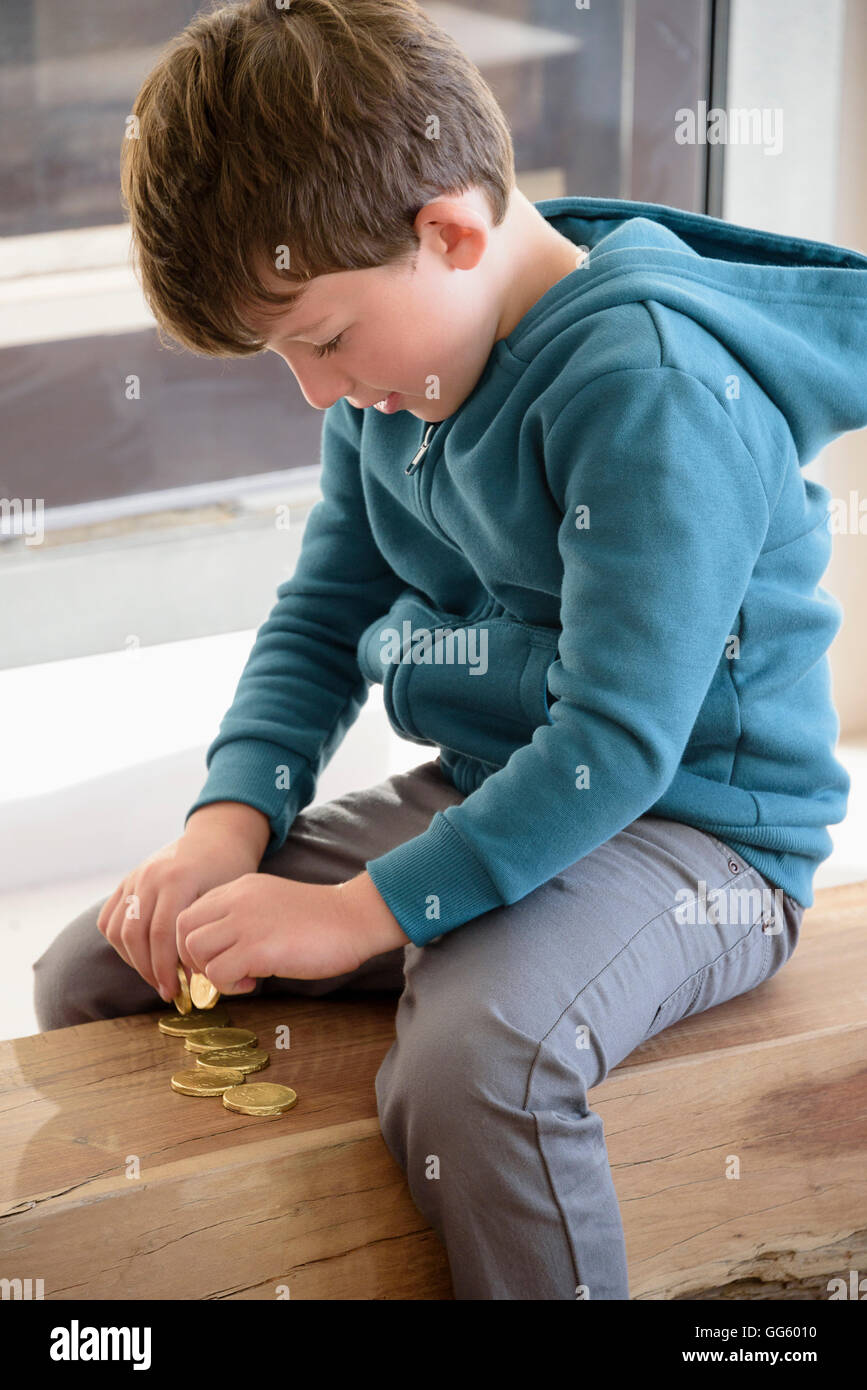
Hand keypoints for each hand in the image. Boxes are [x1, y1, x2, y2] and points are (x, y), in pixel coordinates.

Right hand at [96, 830, 262, 1000]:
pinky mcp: (127, 881)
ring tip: (154, 975)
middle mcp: (150, 876)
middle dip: (149, 970)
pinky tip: (140, 955)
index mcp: (178, 879)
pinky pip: (108, 918)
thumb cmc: (229, 869)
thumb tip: (197, 978)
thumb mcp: (225, 896)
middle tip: (167, 991)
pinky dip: (119, 942)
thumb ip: (206, 930)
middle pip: (136, 935)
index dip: (167, 968)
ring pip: (118, 930)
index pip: (162, 934)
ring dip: (133, 960)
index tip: (178, 991)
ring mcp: (135, 877)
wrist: (216, 836)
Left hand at [176, 874, 391, 990]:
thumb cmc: (322, 917)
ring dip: (210, 972)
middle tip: (221, 971)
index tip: (214, 957)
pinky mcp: (257, 949)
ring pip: (194, 951)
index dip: (193, 941)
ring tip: (240, 976)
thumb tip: (223, 949)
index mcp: (240, 888)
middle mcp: (236, 901)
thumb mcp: (272, 902)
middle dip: (193, 958)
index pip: (190, 912)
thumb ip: (245, 915)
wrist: (354, 917)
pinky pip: (218, 973)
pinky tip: (253, 983)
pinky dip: (228, 985)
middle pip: (182, 930)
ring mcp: (244, 923)